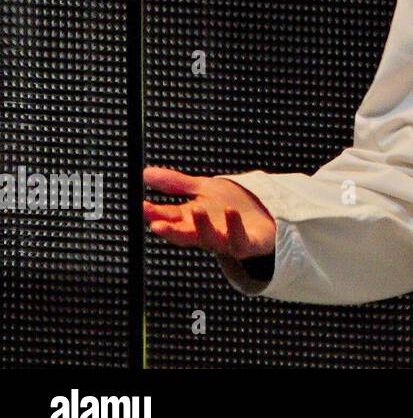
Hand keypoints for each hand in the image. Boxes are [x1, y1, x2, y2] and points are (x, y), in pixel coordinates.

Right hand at [142, 166, 275, 259]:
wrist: (264, 214)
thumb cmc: (229, 204)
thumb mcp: (202, 188)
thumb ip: (175, 183)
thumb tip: (145, 173)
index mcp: (191, 221)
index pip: (169, 218)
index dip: (155, 214)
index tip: (143, 207)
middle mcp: (205, 232)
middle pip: (184, 235)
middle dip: (170, 231)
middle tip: (157, 224)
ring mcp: (225, 240)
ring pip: (210, 239)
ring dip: (201, 226)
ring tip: (196, 210)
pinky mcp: (246, 243)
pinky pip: (239, 239)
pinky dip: (234, 227)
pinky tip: (230, 212)